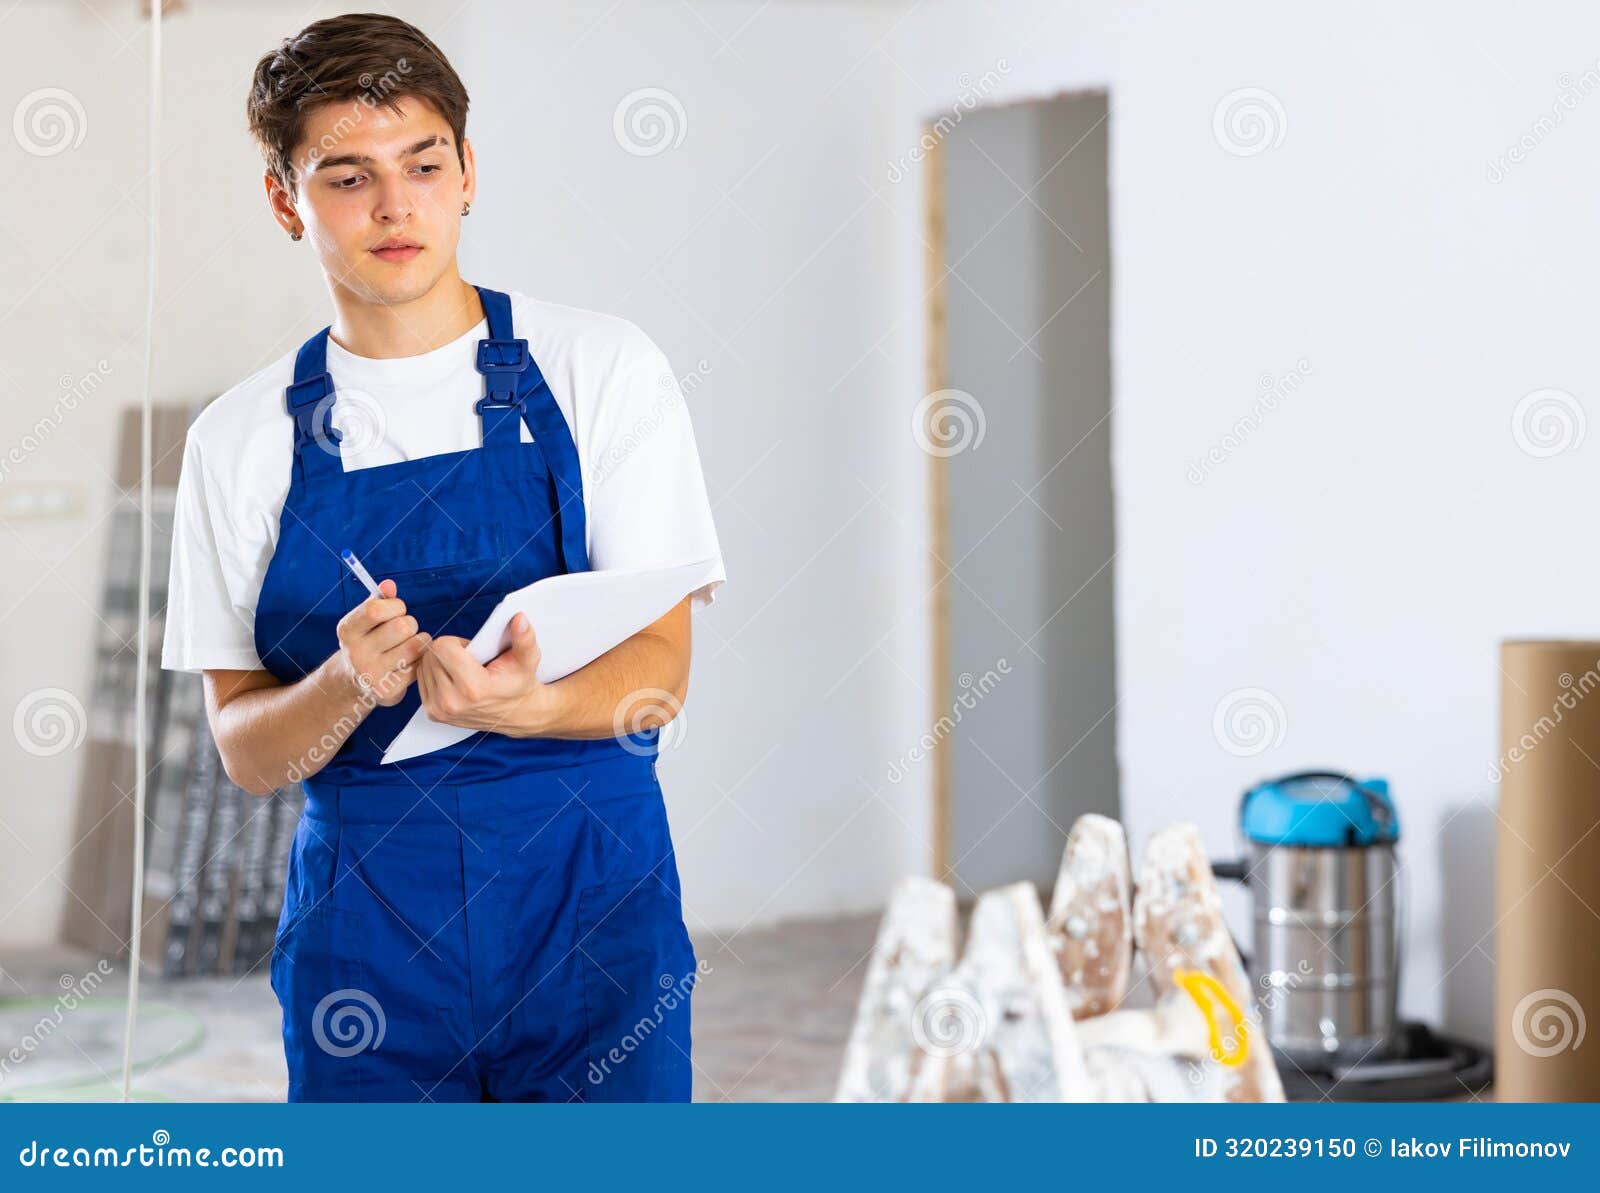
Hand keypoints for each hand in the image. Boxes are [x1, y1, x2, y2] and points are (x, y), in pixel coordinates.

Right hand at [334, 578, 431, 706]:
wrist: (352, 684)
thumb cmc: (366, 643)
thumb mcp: (364, 621)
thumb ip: (378, 601)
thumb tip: (389, 584)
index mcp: (347, 631)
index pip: (376, 609)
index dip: (395, 606)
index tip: (396, 611)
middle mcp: (356, 653)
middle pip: (402, 627)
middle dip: (410, 624)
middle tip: (404, 632)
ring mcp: (371, 674)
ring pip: (415, 646)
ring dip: (419, 642)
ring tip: (409, 645)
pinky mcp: (387, 691)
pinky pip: (419, 667)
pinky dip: (419, 662)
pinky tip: (408, 663)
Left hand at [416, 612, 550, 733]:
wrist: (515, 714)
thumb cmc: (518, 683)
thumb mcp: (527, 659)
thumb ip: (524, 638)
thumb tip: (519, 618)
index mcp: (473, 688)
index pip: (442, 648)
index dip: (456, 642)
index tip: (470, 650)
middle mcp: (452, 702)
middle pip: (431, 655)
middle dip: (447, 651)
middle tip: (467, 660)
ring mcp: (440, 710)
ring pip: (423, 666)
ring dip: (440, 663)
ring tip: (461, 670)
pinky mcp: (433, 714)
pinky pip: (421, 679)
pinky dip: (433, 674)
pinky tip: (452, 678)